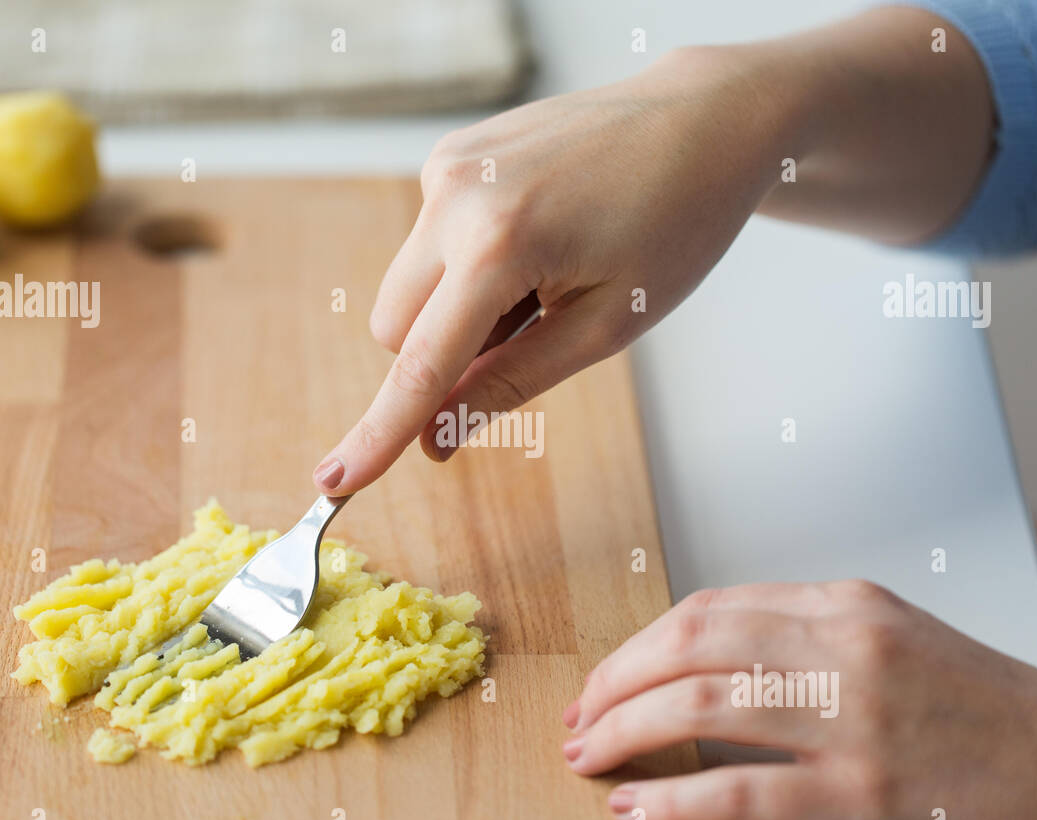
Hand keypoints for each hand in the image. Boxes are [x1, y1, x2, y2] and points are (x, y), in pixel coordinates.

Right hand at [313, 45, 792, 493]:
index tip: (334, 481)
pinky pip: (430, 243)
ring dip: (458, 310)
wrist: (703, 121)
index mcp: (499, 243)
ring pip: (407, 289)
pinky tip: (534, 240)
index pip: (423, 364)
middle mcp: (454, 195)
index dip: (379, 433)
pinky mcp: (451, 154)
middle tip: (535, 330)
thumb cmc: (675, 224)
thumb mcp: (604, 325)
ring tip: (544, 276)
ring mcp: (447, 166)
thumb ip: (510, 383)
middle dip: (442, 357)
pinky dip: (467, 266)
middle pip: (396, 330)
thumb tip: (436, 439)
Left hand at [563, 580, 1036, 819]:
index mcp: (852, 606)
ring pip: (699, 704)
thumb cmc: (998, 721)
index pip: (712, 608)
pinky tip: (639, 809)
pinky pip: (739, 789)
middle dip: (616, 682)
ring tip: (590, 758)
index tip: (608, 676)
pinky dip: (674, 798)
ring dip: (626, 732)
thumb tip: (715, 665)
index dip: (642, 644)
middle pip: (690, 645)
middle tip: (579, 717)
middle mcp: (846, 648)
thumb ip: (813, 642)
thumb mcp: (904, 645)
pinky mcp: (863, 795)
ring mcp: (854, 719)